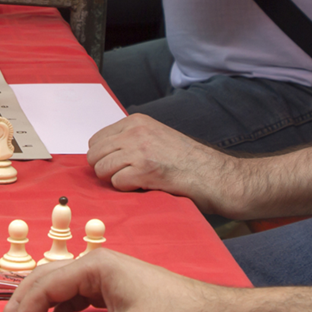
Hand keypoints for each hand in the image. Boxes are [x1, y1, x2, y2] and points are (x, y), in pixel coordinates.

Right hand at [0, 249, 223, 311]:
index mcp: (96, 266)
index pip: (45, 287)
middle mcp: (97, 263)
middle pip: (44, 280)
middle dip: (22, 307)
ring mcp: (105, 273)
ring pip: (57, 287)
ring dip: (38, 308)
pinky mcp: (112, 286)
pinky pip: (74, 294)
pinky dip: (59, 310)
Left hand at [87, 114, 242, 217]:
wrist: (218, 176)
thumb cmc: (188, 162)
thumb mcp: (156, 138)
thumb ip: (130, 140)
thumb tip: (99, 155)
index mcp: (136, 121)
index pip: (96, 140)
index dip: (104, 157)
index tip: (119, 165)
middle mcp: (136, 131)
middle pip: (94, 155)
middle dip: (105, 170)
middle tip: (126, 176)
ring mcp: (140, 150)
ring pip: (101, 169)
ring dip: (115, 180)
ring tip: (137, 181)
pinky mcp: (145, 170)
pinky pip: (116, 183)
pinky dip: (127, 189)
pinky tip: (146, 186)